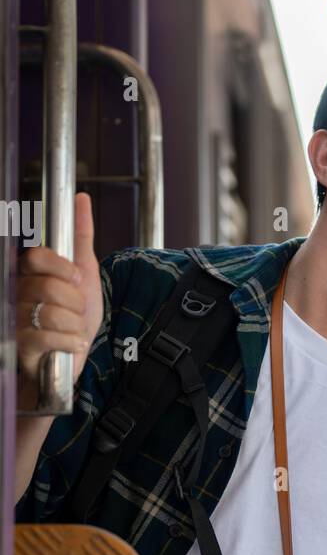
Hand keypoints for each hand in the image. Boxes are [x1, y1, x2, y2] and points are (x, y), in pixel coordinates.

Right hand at [16, 192, 104, 406]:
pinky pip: (51, 338)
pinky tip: (70, 345)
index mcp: (29, 273)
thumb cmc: (74, 315)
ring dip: (75, 325)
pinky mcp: (19, 346)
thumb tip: (81, 199)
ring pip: (54, 313)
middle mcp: (16, 293)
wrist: (73, 356)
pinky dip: (70, 343)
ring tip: (72, 330)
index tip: (76, 278)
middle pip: (51, 286)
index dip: (62, 267)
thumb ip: (81, 236)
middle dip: (76, 303)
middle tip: (76, 312)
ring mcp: (15, 320)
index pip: (36, 257)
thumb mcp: (84, 273)